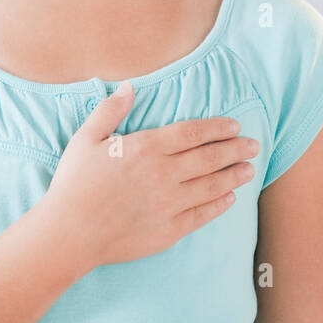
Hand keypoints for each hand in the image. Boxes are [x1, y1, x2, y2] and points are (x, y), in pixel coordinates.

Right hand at [39, 83, 259, 273]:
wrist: (68, 234)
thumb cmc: (74, 184)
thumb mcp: (86, 139)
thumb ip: (110, 111)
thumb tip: (130, 87)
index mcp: (146, 148)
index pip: (192, 133)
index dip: (217, 128)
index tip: (234, 126)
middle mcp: (163, 174)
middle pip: (209, 158)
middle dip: (235, 149)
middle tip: (254, 145)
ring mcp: (168, 204)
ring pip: (211, 186)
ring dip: (234, 175)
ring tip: (249, 169)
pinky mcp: (168, 231)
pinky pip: (201, 215)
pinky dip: (219, 205)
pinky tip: (230, 198)